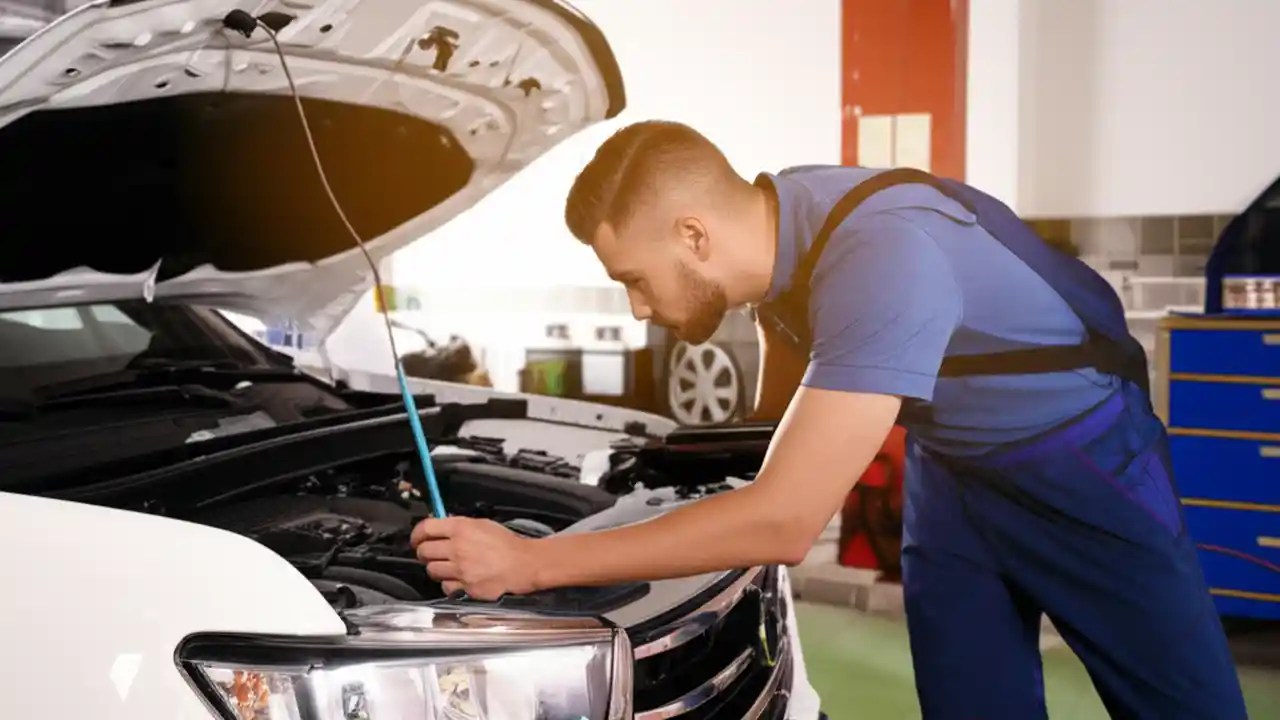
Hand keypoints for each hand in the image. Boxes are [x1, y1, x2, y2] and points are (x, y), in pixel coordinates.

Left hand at [410, 517, 539, 600]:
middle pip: (424, 551)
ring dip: (436, 568)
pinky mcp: (466, 587)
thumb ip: (459, 527)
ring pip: (431, 570)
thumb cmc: (507, 544)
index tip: (416, 539)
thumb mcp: (483, 524)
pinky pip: (446, 587)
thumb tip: (440, 529)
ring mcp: (461, 569)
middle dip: (424, 552)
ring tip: (447, 567)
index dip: (416, 534)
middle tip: (430, 553)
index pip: (425, 528)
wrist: (524, 564)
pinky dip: (449, 584)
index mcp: (461, 528)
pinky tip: (459, 579)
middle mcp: (457, 548)